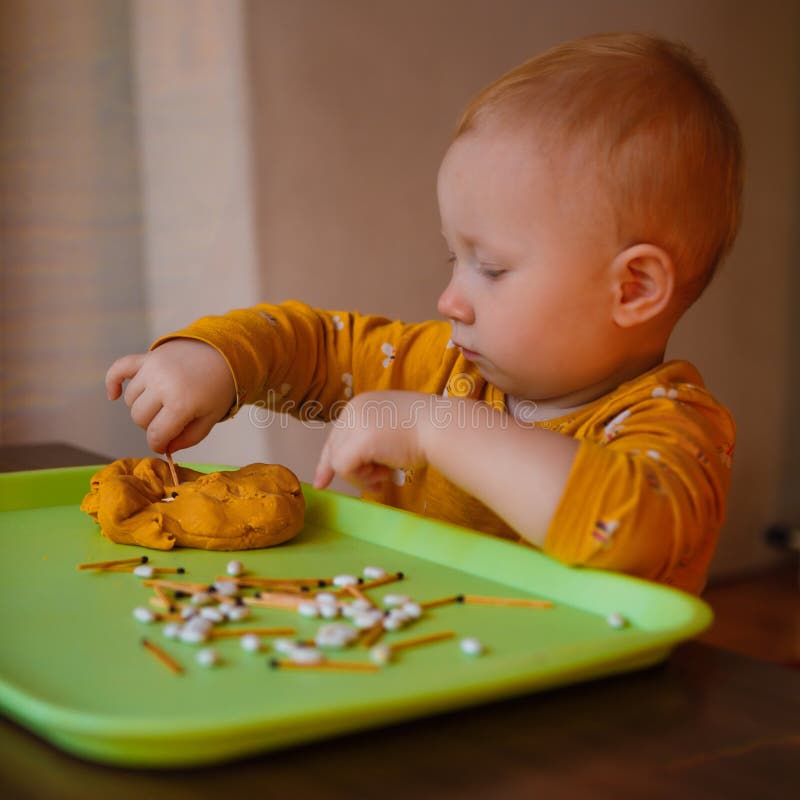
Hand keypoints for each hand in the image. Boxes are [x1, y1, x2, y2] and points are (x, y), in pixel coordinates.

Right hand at [105, 339, 235, 453]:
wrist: (223, 352)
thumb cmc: (218, 387)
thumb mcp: (211, 418)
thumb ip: (189, 438)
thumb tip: (166, 448)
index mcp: (181, 404)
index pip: (155, 435)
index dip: (158, 445)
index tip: (163, 446)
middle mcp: (162, 385)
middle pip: (139, 418)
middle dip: (152, 425)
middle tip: (169, 421)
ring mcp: (152, 369)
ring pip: (130, 400)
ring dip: (142, 406)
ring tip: (162, 403)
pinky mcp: (146, 357)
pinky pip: (119, 369)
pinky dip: (112, 382)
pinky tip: (114, 395)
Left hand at [313, 391, 431, 490]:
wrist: (440, 427)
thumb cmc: (426, 429)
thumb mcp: (391, 427)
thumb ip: (372, 438)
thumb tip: (357, 463)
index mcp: (361, 403)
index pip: (338, 434)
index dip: (330, 458)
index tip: (324, 479)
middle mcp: (353, 409)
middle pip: (334, 448)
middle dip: (349, 472)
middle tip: (371, 487)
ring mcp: (354, 424)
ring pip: (338, 461)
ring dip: (361, 476)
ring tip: (386, 476)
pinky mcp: (357, 442)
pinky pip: (343, 468)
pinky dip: (360, 479)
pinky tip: (382, 477)